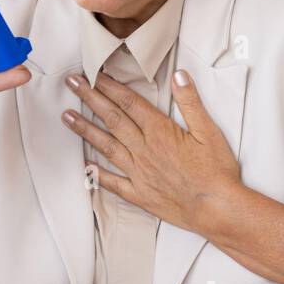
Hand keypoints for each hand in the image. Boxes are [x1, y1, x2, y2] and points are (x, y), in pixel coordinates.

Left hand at [60, 68, 242, 235]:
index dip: (109, 86)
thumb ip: (191, 103)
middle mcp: (144, 150)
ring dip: (85, 130)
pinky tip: (84, 165)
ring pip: (106, 146)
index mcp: (160, 132)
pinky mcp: (140, 194)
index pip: (129, 103)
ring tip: (66, 116)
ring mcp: (139, 173)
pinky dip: (97, 173)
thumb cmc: (216, 170)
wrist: (217, 209)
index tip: (93, 74)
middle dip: (90, 98)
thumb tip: (179, 75)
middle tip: (71, 83)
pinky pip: (113, 182)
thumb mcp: (209, 131)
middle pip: (112, 119)